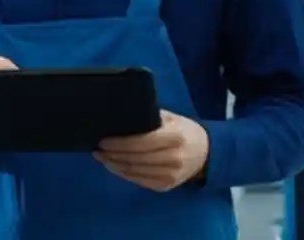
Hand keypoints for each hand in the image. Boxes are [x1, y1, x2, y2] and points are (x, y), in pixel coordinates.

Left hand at [94, 110, 209, 191]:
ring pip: (134, 172)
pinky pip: (139, 181)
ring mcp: (170, 175)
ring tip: (102, 157)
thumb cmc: (184, 130)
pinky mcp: (166, 186)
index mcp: (173, 137)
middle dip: (112, 155)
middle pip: (134, 159)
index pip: (140, 143)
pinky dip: (124, 174)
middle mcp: (172, 158)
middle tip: (97, 149)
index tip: (102, 141)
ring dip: (114, 166)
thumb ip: (148, 117)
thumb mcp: (170, 118)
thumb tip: (120, 117)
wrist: (207, 153)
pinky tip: (114, 166)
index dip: (119, 143)